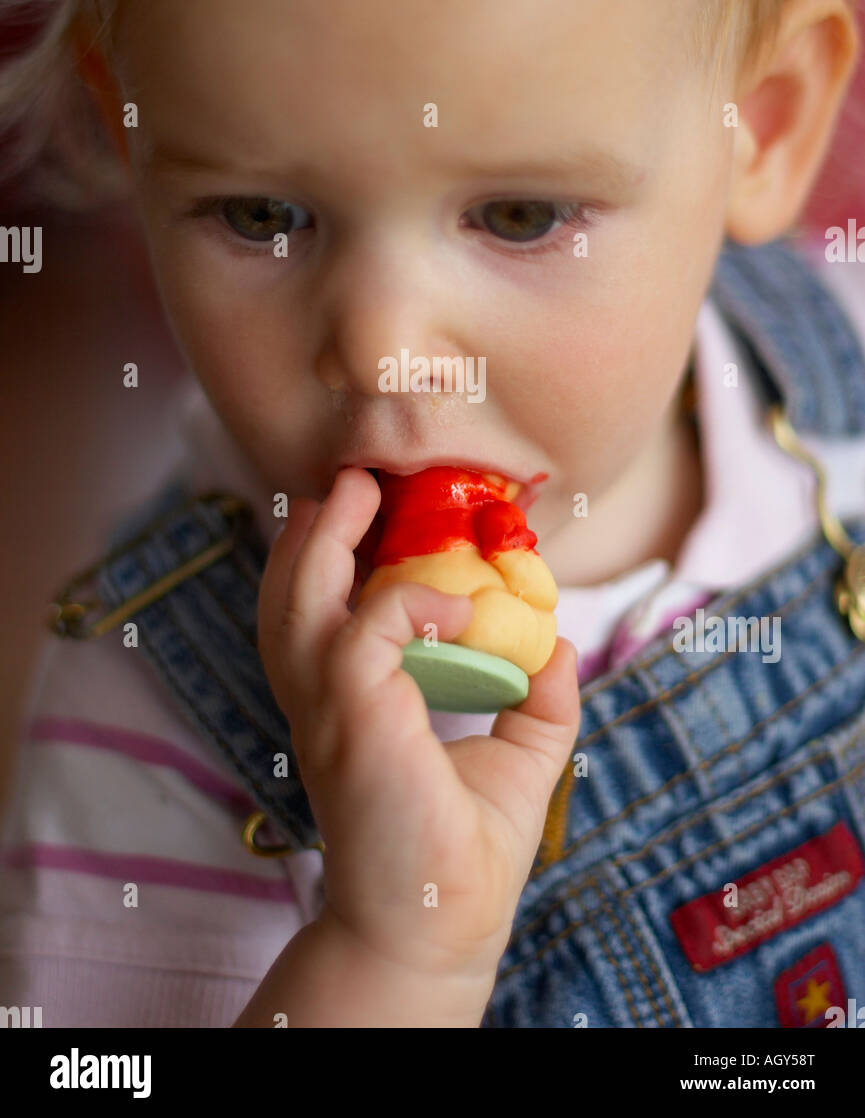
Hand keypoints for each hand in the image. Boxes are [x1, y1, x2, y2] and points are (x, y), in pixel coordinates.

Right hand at [257, 467, 580, 983]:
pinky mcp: (353, 714)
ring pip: (301, 595)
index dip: (340, 555)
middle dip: (314, 529)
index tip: (381, 511)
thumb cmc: (465, 851)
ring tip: (362, 490)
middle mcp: (320, 700)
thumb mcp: (517, 756)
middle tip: (353, 480)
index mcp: (344, 704)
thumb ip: (539, 696)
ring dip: (328, 537)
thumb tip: (562, 640)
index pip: (320, 612)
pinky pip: (371, 625)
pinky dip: (413, 597)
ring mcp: (325, 707)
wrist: (442, 929)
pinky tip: (461, 604)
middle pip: (289, 591)